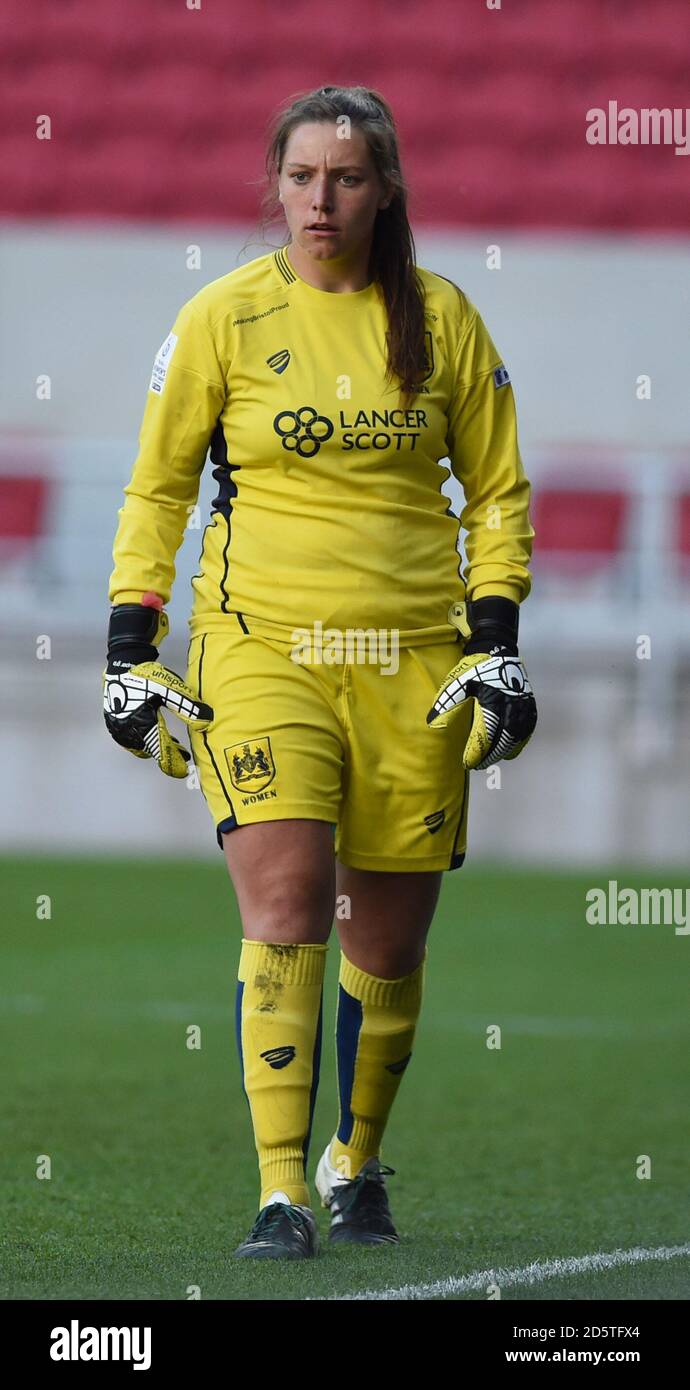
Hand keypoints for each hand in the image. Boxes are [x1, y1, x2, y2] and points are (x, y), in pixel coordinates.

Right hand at [103, 659, 213, 777]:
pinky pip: (131, 740)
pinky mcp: (114, 725)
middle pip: (151, 750)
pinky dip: (144, 740)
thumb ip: (188, 707)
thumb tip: (207, 720)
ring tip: (171, 742)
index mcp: (143, 725)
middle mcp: (129, 732)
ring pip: (141, 746)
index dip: (173, 763)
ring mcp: (119, 729)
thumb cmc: (147, 677)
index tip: (183, 771)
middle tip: (183, 753)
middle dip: (168, 753)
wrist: (122, 665)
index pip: (161, 751)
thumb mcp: (170, 689)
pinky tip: (153, 733)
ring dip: (156, 746)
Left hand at [426, 647, 536, 769]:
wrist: (500, 651)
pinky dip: (517, 743)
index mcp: (493, 701)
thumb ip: (446, 703)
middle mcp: (512, 707)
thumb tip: (433, 723)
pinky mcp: (530, 706)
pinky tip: (507, 750)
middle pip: (503, 740)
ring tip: (490, 759)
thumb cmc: (476, 668)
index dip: (476, 752)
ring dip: (503, 751)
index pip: (486, 734)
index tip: (467, 763)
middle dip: (490, 756)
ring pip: (516, 738)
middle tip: (477, 765)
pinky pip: (526, 731)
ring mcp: (524, 707)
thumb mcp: (457, 683)